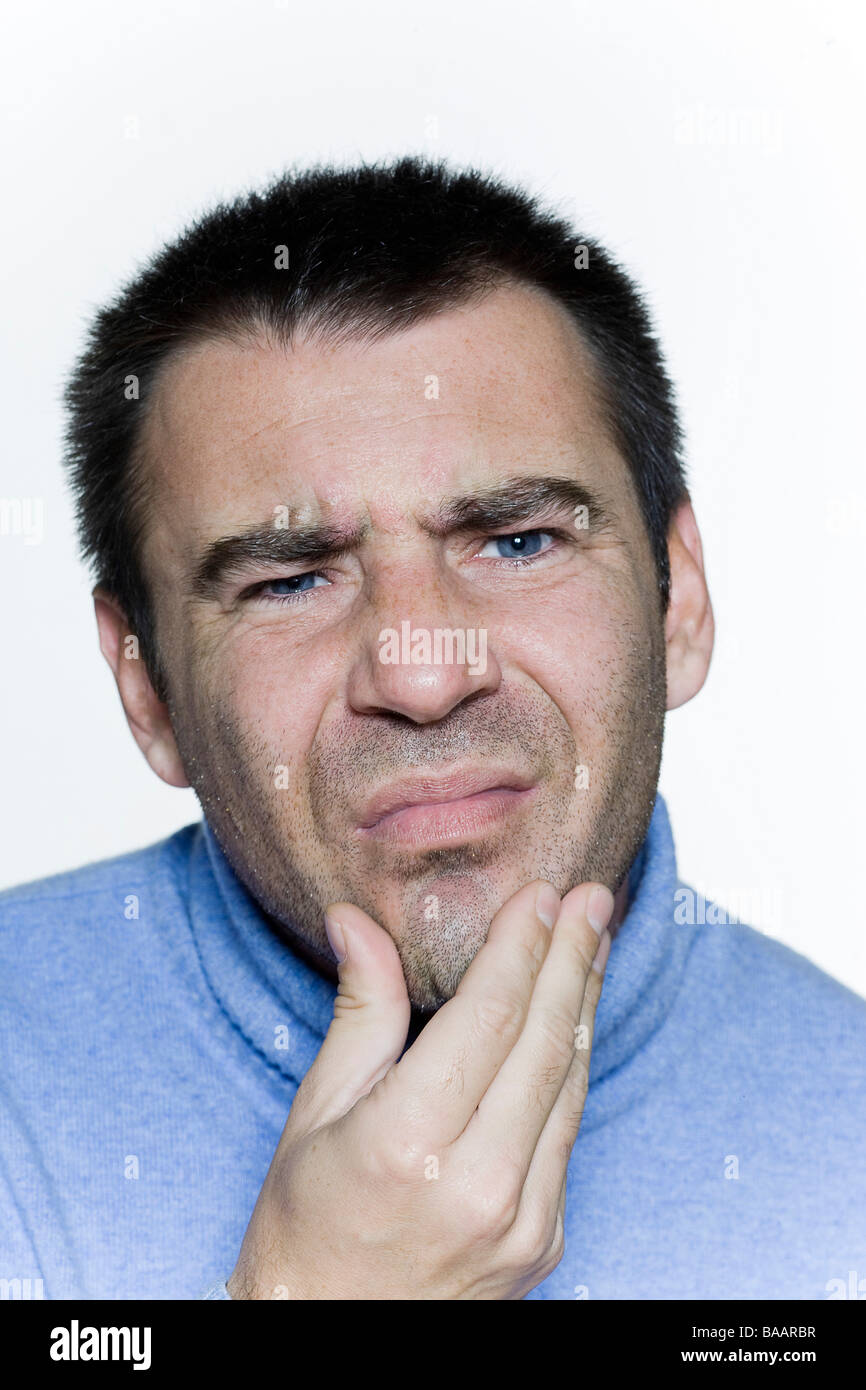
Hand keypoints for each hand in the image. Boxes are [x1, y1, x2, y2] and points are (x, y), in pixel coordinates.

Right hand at [227, 877, 612, 1299]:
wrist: (328, 1340)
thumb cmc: (305, 1226)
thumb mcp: (314, 1113)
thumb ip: (359, 1013)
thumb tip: (358, 919)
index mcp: (407, 1142)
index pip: (488, 1016)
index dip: (521, 946)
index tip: (542, 894)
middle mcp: (477, 1183)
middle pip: (544, 1042)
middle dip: (573, 958)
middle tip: (592, 897)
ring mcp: (523, 1219)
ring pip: (570, 1085)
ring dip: (586, 1005)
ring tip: (596, 942)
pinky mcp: (545, 1240)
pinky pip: (568, 1133)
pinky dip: (573, 1068)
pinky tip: (575, 1023)